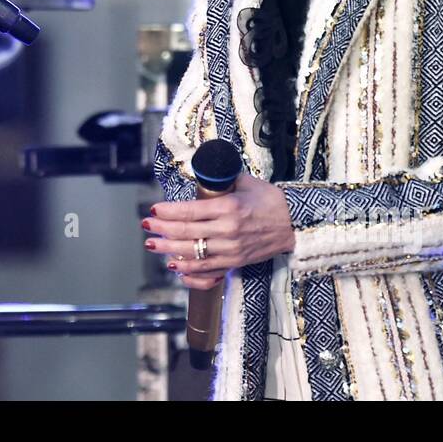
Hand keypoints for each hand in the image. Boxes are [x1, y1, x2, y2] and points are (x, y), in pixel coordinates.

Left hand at [142, 174, 295, 290]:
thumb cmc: (270, 201)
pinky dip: (189, 271)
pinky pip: (208, 271)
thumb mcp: (246, 182)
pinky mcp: (235, 263)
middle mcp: (228, 231)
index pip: (191, 211)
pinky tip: (175, 266)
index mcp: (230, 208)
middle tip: (147, 225)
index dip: (169, 212)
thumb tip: (201, 170)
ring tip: (152, 245)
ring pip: (193, 254)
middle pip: (187, 233)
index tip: (154, 209)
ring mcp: (231, 250)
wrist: (295, 224)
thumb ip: (221, 178)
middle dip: (163, 229)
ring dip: (169, 250)